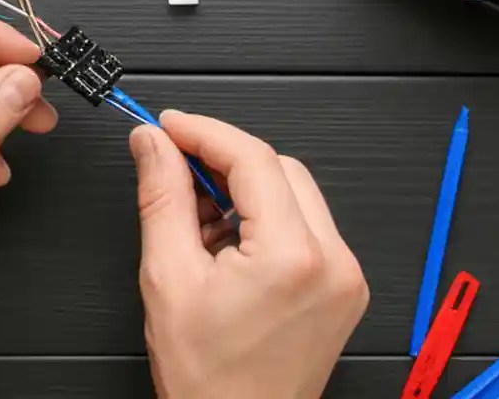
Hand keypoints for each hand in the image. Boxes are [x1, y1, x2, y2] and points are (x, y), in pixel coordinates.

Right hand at [129, 111, 368, 398]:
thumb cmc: (207, 378)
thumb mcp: (168, 277)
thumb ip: (162, 196)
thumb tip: (152, 143)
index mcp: (293, 257)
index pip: (253, 158)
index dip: (205, 131)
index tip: (168, 125)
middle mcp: (334, 261)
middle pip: (280, 169)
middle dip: (224, 161)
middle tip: (175, 171)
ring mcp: (345, 276)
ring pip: (295, 193)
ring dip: (244, 190)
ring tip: (198, 226)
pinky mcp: (343, 288)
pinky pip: (307, 226)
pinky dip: (265, 219)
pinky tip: (227, 245)